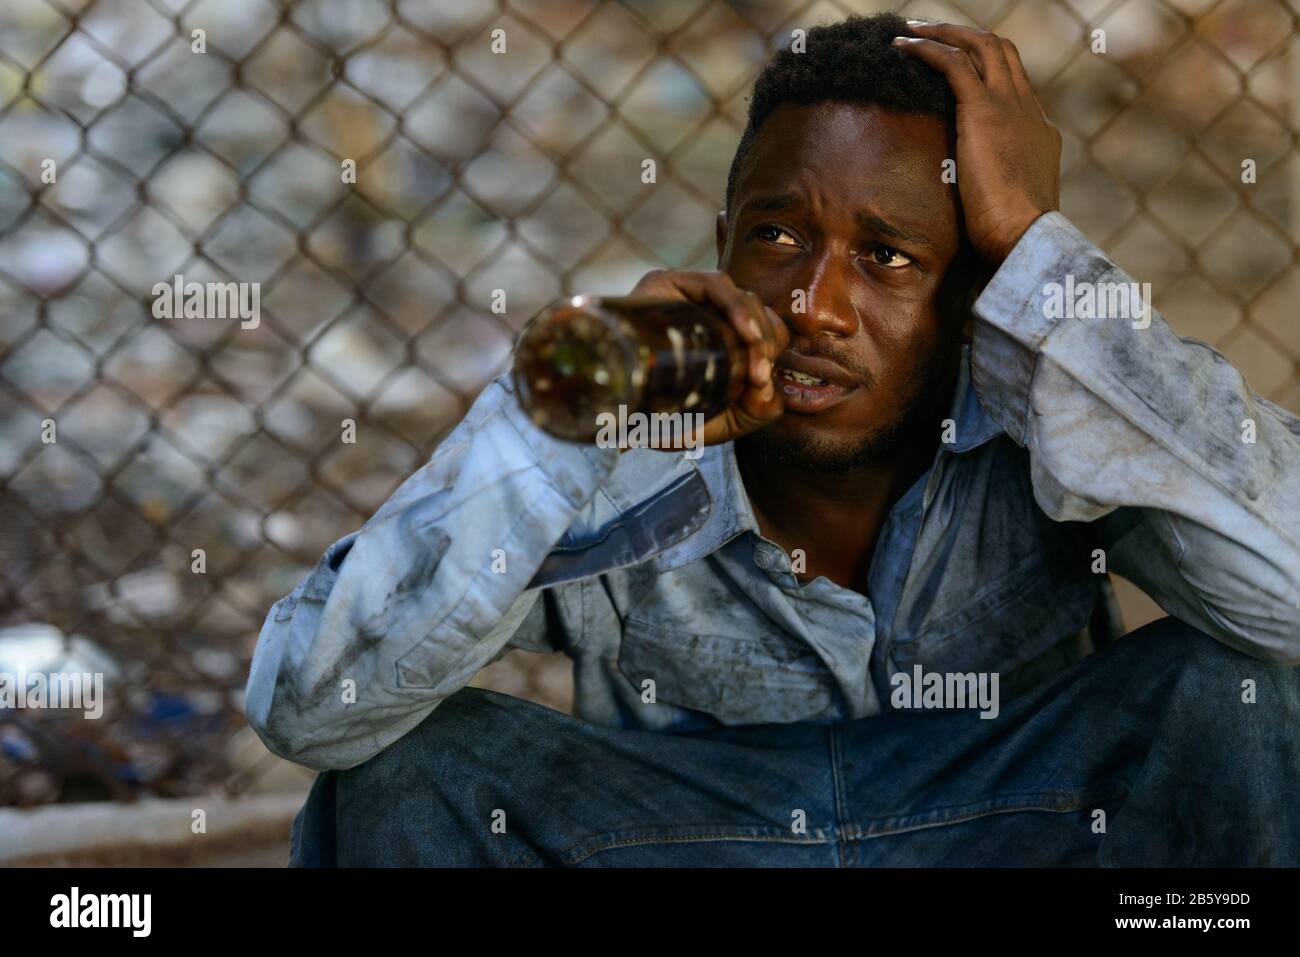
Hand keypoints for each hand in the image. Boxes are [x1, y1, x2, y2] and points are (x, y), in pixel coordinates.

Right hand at [628, 269, 788, 446]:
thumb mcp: (720, 420)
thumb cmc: (666, 416)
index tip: (762, 384)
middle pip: (758, 311)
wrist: (613, 417)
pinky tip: (748, 335)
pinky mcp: (665, 281)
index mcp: (720, 336)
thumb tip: (770, 395)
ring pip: (744, 298)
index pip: (761, 329)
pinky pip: (718, 285)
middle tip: (759, 378)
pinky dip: (740, 309)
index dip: (771, 351)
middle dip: (768, 342)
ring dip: (757, 332)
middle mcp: (704, 311)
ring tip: (752, 368)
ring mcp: (684, 294)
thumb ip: (755, 410)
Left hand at [894, 21, 1060, 263]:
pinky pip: (953, 63)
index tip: (960, 70)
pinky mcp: (983, 111)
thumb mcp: (1013, 206)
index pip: (1014, 87)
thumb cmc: (1014, 235)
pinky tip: (903, 48)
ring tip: (913, 32)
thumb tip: (984, 208)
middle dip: (967, 37)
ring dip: (945, 33)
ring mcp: (1008, 106)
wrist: (1025, 235)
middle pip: (1001, 53)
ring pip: (980, 47)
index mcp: (1038, 132)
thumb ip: (1002, 192)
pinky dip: (928, 50)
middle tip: (933, 33)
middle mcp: (1027, 110)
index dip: (987, 72)